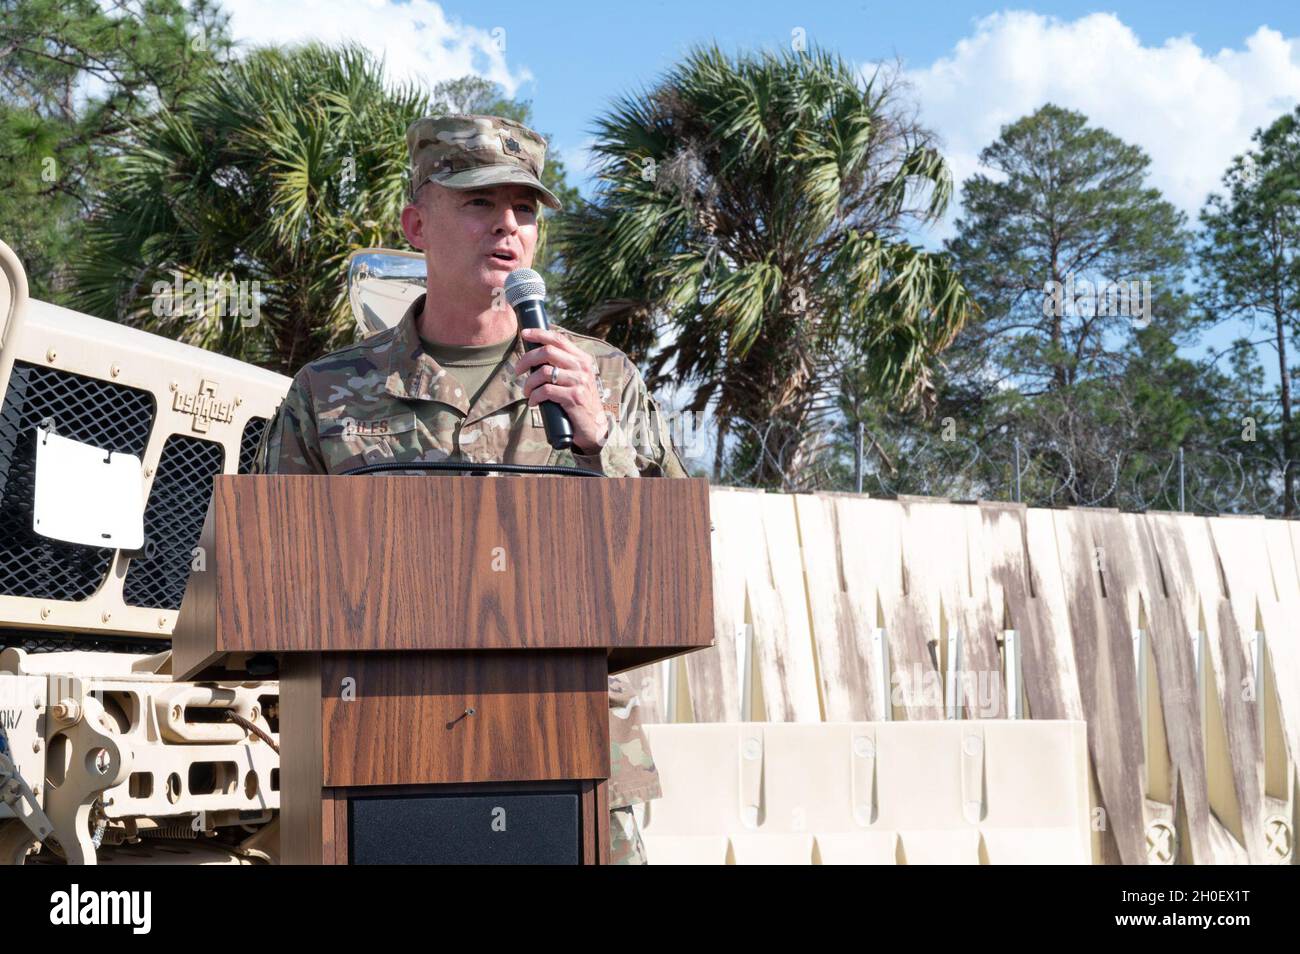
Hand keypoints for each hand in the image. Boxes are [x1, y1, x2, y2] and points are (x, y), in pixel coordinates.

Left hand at [512, 327, 609, 453]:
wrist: (594, 427)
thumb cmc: (579, 402)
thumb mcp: (576, 379)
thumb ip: (563, 366)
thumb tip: (535, 356)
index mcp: (582, 359)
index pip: (559, 339)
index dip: (539, 334)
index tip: (524, 334)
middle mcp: (582, 367)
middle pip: (547, 352)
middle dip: (527, 359)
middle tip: (518, 370)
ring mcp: (579, 382)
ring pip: (543, 372)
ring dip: (529, 383)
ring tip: (527, 392)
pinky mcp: (573, 397)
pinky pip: (545, 391)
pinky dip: (534, 396)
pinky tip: (534, 402)